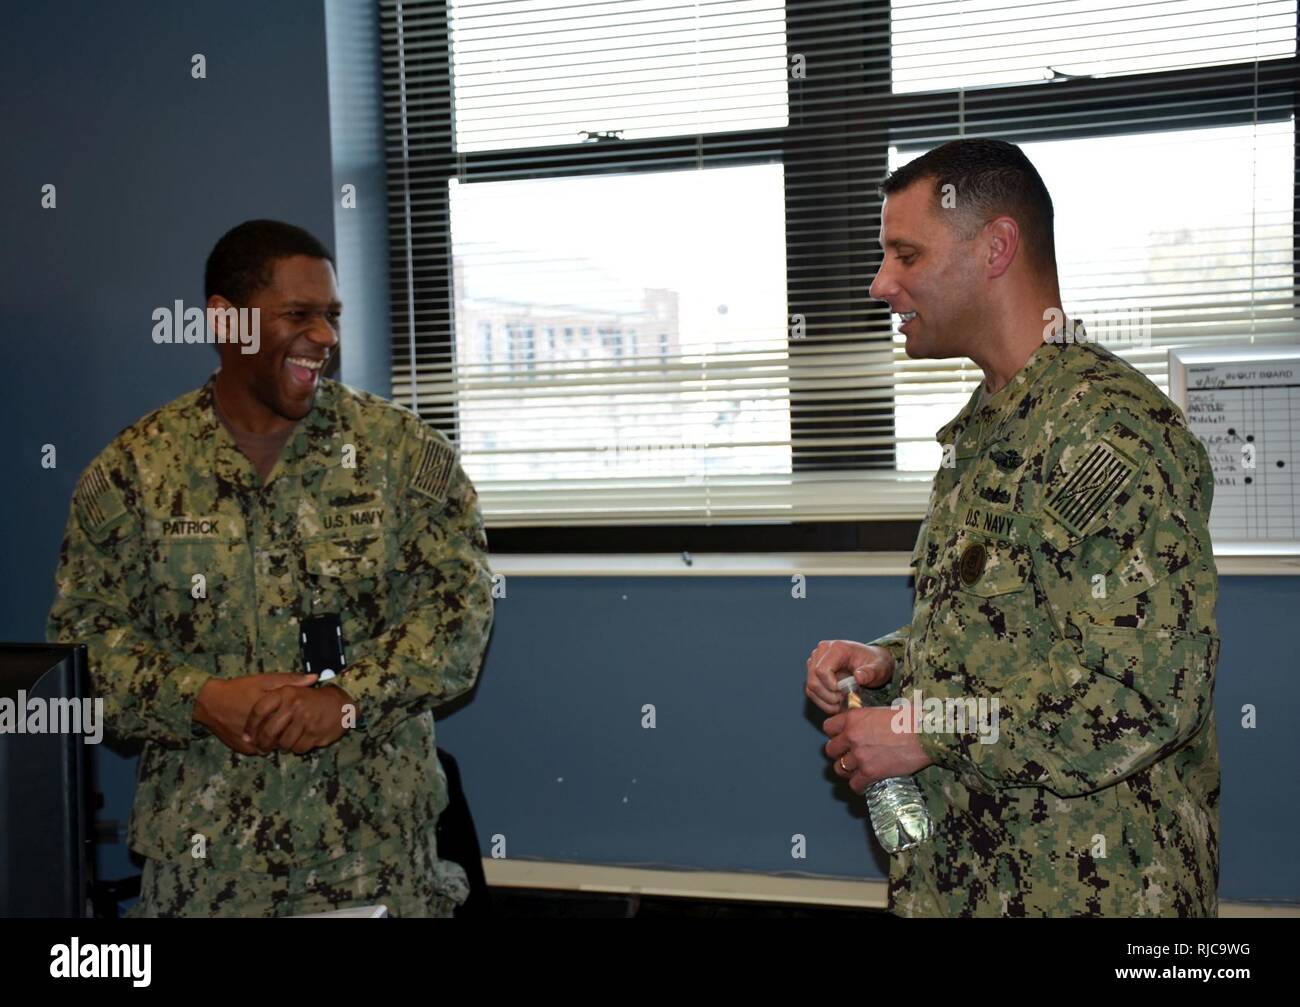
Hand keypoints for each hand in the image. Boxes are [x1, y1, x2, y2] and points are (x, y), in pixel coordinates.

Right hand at [194, 673, 317, 754]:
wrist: (208, 703)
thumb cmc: (238, 689)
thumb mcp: (264, 680)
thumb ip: (289, 680)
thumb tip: (314, 678)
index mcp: (271, 716)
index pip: (296, 725)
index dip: (300, 719)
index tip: (302, 713)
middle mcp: (262, 734)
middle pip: (286, 737)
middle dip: (289, 729)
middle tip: (289, 720)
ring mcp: (252, 744)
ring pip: (273, 745)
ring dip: (276, 738)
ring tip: (276, 725)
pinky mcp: (243, 749)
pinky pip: (260, 749)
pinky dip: (264, 742)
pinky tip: (263, 730)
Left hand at [242, 684, 353, 754]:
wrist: (341, 703)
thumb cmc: (309, 699)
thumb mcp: (290, 690)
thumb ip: (269, 703)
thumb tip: (251, 722)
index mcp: (285, 693)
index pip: (259, 711)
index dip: (250, 727)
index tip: (247, 736)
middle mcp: (294, 705)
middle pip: (269, 732)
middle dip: (263, 743)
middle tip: (262, 747)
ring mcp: (305, 719)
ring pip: (283, 743)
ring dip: (282, 747)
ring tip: (284, 743)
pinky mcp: (315, 732)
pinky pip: (298, 748)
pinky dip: (296, 748)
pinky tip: (299, 742)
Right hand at [804, 640, 893, 714]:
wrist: (871, 662)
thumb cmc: (874, 663)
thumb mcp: (878, 668)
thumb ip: (870, 673)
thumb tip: (858, 677)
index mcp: (837, 648)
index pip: (822, 670)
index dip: (831, 686)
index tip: (845, 693)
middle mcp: (822, 652)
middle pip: (813, 680)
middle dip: (828, 696)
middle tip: (844, 701)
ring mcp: (815, 661)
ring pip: (810, 687)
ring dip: (825, 701)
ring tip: (841, 704)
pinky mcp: (813, 671)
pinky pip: (811, 691)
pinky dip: (822, 701)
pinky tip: (836, 704)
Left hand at [823, 706, 930, 793]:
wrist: (925, 734)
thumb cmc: (909, 718)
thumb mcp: (880, 711)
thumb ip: (864, 720)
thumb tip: (861, 726)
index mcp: (853, 718)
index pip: (828, 728)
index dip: (835, 734)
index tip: (842, 738)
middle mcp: (851, 736)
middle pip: (830, 750)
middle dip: (839, 753)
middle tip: (849, 755)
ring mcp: (859, 756)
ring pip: (839, 768)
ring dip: (847, 770)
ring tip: (856, 770)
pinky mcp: (870, 772)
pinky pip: (854, 784)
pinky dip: (858, 786)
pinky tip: (864, 784)